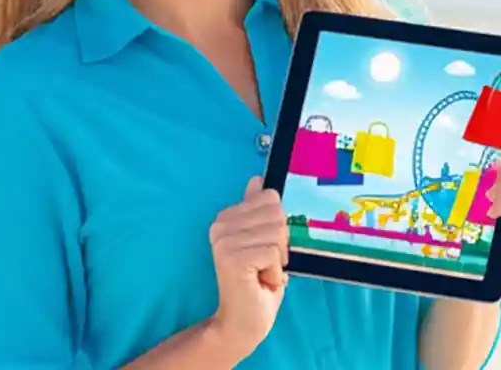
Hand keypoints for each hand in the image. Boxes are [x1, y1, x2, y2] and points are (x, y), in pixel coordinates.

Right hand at [208, 176, 288, 357]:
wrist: (243, 322)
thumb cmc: (258, 281)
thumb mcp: (263, 241)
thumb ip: (258, 211)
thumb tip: (257, 179)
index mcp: (226, 217)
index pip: (270, 198)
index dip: (278, 226)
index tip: (265, 249)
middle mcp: (220, 225)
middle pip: (277, 214)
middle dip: (280, 242)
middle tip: (265, 264)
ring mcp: (224, 242)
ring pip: (277, 234)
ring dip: (278, 259)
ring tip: (262, 273)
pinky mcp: (232, 259)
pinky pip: (273, 253)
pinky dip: (275, 271)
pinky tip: (260, 281)